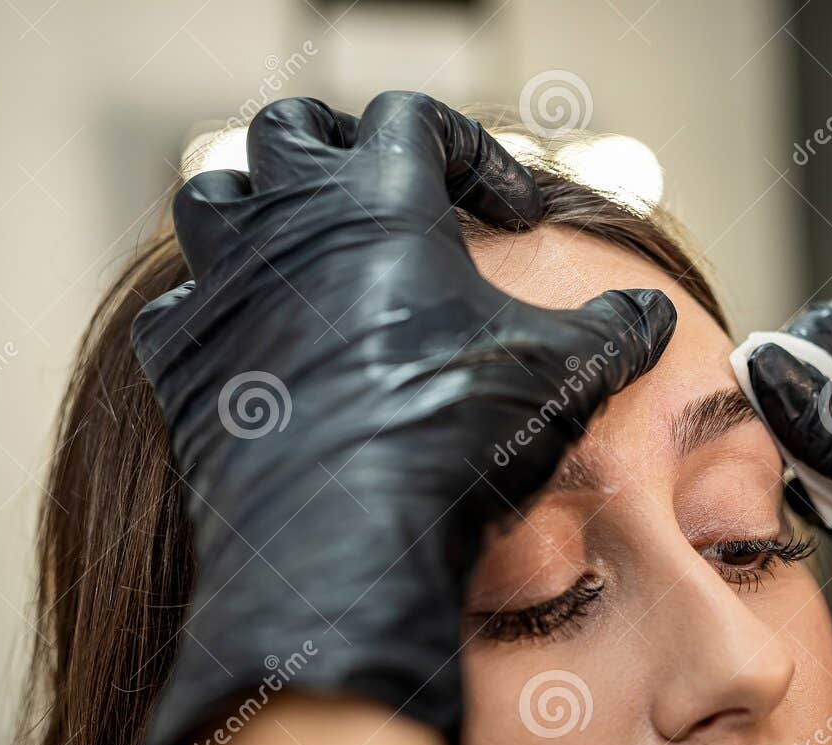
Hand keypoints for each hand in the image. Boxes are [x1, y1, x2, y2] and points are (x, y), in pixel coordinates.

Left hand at [132, 92, 675, 744]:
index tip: (512, 212)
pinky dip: (217, 316)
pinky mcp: (184, 364)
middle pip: (292, 134)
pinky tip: (265, 348)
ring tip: (313, 257)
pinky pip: (179, 311)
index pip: (415, 121)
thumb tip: (652, 316)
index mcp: (380, 200)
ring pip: (213, 201)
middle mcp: (288, 225)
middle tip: (392, 201)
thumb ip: (614, 330)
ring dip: (260, 213)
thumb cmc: (456, 434)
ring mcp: (224, 290)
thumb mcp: (564, 372)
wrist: (349, 536)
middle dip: (343, 150)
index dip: (473, 153)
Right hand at [746, 289, 831, 744]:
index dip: (817, 337)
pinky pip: (825, 510)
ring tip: (770, 479)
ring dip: (789, 457)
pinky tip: (788, 519)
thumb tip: (776, 375)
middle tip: (755, 433)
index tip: (770, 374)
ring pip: (821, 449)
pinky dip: (799, 509)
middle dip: (793, 400)